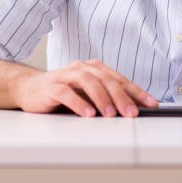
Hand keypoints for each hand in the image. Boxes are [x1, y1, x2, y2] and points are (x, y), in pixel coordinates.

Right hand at [14, 59, 158, 116]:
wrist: (30, 88)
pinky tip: (88, 114)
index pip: (120, 79)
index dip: (136, 91)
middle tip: (132, 113)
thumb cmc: (63, 92)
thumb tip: (132, 109)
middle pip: (106, 80)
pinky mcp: (52, 86)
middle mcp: (82, 68)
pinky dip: (79, 103)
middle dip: (121, 97)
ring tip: (111, 115)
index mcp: (94, 68)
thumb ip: (106, 98)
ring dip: (102, 99)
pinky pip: (67, 93)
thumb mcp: (88, 94)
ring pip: (88, 83)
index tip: (151, 104)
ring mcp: (67, 75)